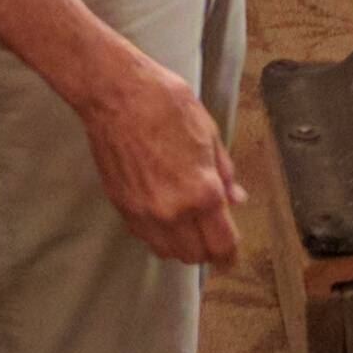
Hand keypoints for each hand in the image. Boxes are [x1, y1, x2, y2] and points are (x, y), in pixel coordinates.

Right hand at [74, 44, 245, 267]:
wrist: (117, 96)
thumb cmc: (166, 106)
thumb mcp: (209, 135)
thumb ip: (224, 174)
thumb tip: (235, 199)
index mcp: (202, 193)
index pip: (221, 244)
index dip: (230, 254)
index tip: (232, 256)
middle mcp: (172, 211)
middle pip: (194, 256)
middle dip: (207, 251)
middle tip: (212, 238)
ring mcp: (143, 212)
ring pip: (167, 252)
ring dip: (181, 246)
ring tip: (189, 228)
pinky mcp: (121, 207)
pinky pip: (144, 236)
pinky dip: (158, 234)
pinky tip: (165, 216)